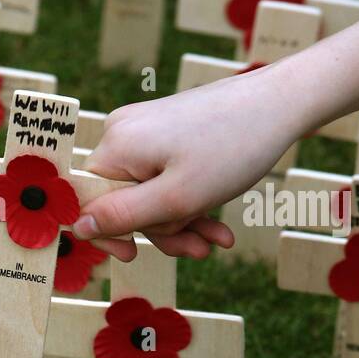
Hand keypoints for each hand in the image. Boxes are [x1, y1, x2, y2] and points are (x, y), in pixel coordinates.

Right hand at [73, 67, 308, 259]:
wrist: (282, 102)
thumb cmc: (232, 148)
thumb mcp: (175, 199)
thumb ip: (121, 217)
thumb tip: (76, 228)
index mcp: (115, 146)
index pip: (87, 202)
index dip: (108, 234)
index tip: (134, 255)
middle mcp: (122, 133)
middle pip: (124, 200)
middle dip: (161, 229)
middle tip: (199, 250)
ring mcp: (144, 129)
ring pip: (149, 192)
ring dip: (181, 220)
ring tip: (216, 240)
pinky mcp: (166, 129)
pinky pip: (164, 176)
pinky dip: (188, 199)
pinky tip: (216, 222)